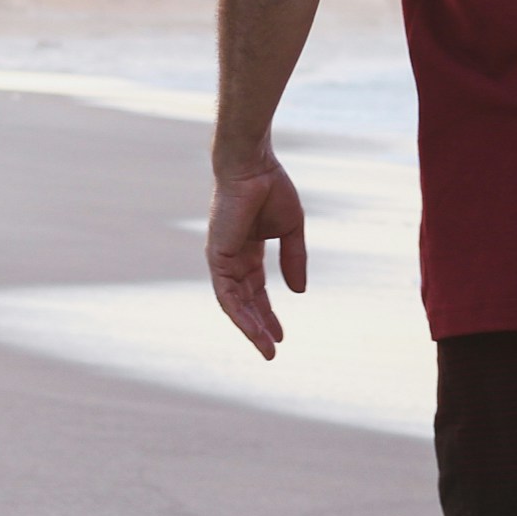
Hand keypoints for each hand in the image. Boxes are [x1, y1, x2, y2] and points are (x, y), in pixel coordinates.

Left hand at [208, 161, 308, 357]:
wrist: (253, 166)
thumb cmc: (271, 187)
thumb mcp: (291, 230)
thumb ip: (294, 259)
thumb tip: (299, 292)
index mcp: (248, 250)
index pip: (257, 289)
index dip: (267, 312)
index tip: (280, 334)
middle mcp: (232, 257)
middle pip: (246, 301)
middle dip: (260, 326)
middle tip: (272, 350)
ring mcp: (222, 259)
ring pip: (235, 304)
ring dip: (250, 327)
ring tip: (267, 349)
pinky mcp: (217, 258)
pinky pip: (227, 294)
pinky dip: (240, 314)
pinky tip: (255, 330)